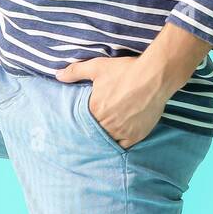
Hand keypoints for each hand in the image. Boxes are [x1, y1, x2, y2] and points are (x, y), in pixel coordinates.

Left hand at [56, 56, 171, 149]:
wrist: (155, 75)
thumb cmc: (126, 71)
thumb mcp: (98, 67)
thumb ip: (76, 71)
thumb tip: (57, 75)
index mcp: (93, 110)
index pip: (83, 123)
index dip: (83, 123)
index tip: (83, 123)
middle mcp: (105, 124)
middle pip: (95, 133)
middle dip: (94, 131)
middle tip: (94, 132)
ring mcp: (120, 132)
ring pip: (107, 140)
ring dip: (105, 138)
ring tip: (104, 136)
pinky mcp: (135, 136)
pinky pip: (123, 146)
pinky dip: (119, 144)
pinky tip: (118, 139)